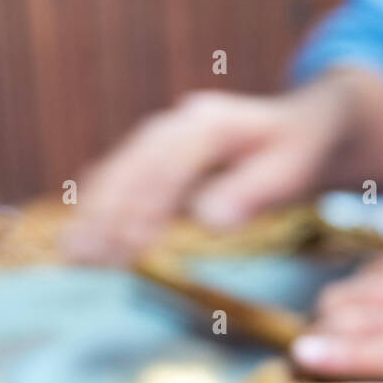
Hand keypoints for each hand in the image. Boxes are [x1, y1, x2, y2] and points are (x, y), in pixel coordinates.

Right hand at [63, 83, 353, 263]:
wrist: (310, 125)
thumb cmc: (303, 151)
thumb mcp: (292, 170)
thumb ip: (252, 193)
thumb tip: (210, 219)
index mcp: (210, 123)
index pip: (167, 166)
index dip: (145, 206)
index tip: (126, 245)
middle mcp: (180, 124)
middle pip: (132, 168)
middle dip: (105, 213)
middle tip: (82, 258)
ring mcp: (167, 139)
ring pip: (121, 174)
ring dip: (95, 214)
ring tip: (72, 256)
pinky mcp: (162, 158)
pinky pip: (125, 182)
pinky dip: (103, 210)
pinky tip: (84, 240)